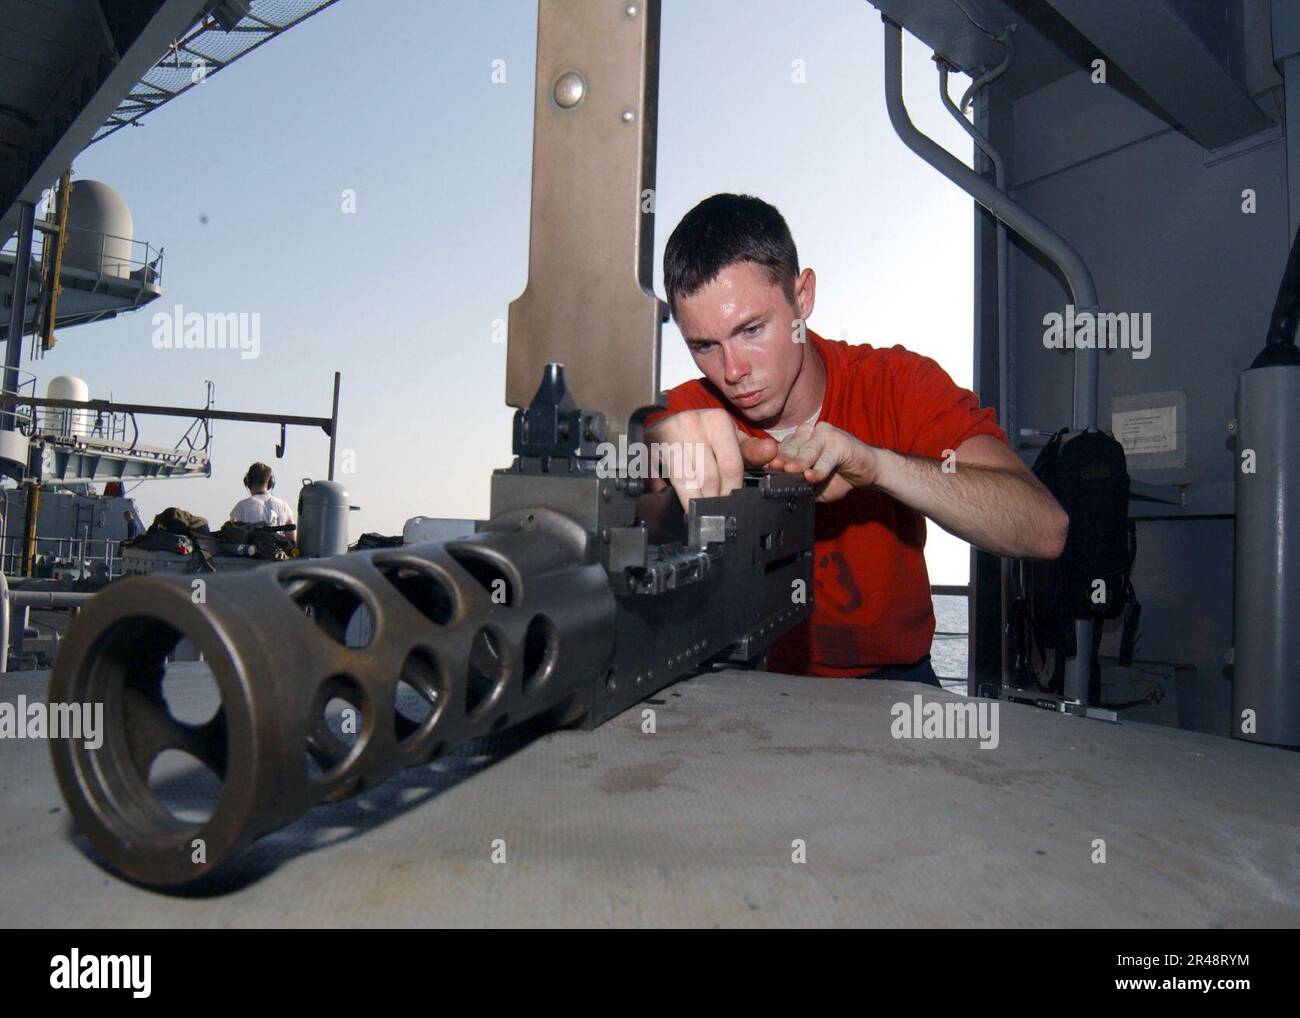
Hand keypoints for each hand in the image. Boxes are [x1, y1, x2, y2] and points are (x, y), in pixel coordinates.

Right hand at [645, 408, 777, 508]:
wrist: (665, 426)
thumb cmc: (702, 437)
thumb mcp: (730, 440)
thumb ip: (752, 451)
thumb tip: (772, 452)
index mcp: (717, 419)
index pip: (731, 464)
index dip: (732, 489)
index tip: (731, 501)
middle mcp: (692, 422)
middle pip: (710, 475)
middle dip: (715, 497)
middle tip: (717, 511)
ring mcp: (670, 434)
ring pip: (690, 480)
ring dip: (697, 499)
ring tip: (702, 510)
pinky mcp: (653, 448)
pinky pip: (668, 479)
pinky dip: (680, 494)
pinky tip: (685, 502)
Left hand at [767, 422, 881, 501]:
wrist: (868, 471)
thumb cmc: (837, 477)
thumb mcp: (811, 484)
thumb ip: (796, 484)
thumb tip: (777, 492)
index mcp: (797, 440)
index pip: (780, 451)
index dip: (771, 462)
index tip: (763, 471)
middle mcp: (808, 432)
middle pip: (790, 449)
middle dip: (782, 462)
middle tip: (773, 471)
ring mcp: (824, 433)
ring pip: (806, 452)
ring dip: (798, 464)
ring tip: (790, 472)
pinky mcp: (839, 440)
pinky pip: (825, 457)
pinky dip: (819, 469)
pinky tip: (812, 476)